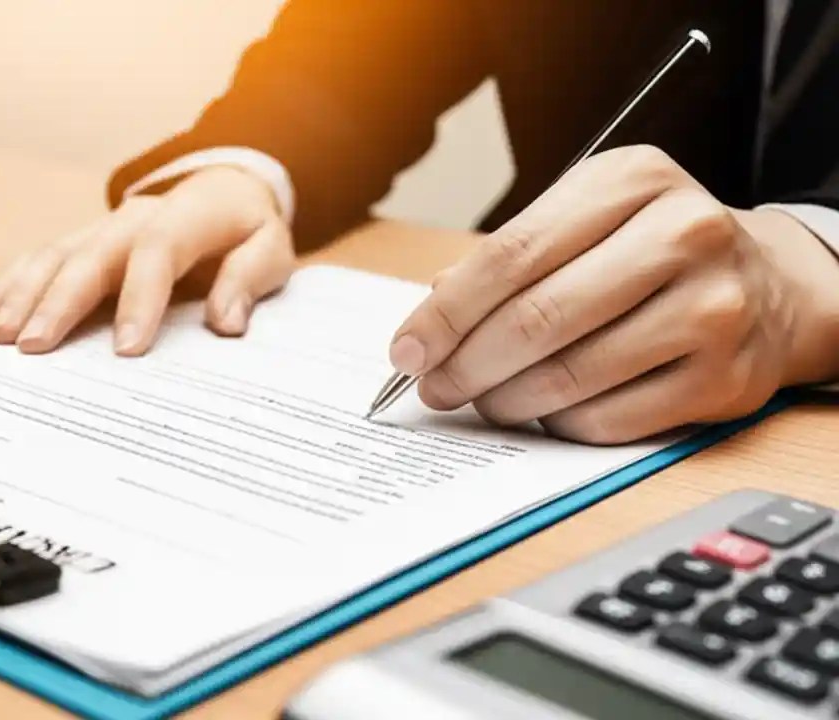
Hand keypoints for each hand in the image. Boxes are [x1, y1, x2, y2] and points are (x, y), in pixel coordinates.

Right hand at [0, 166, 293, 354]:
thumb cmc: (246, 229)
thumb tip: (225, 321)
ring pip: (56, 255)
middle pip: (91, 255)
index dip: (141, 299)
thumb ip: (250, 277)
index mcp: (188, 215)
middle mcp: (136, 217)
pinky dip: (11, 282)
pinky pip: (42, 257)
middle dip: (59, 303)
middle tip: (32, 348)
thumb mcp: (271, 248)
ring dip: (23, 294)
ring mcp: (104, 227)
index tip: (127, 351)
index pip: (158, 252)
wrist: (223, 189)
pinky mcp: (84, 241)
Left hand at [388, 145, 838, 443]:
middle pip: (537, 319)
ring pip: (569, 375)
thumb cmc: (650, 248)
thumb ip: (509, 257)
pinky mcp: (723, 378)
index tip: (408, 347)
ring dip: (505, 399)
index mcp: (633, 180)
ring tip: (482, 399)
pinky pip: (610, 418)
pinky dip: (559, 422)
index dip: (447, 312)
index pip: (512, 254)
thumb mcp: (586, 218)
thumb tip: (432, 317)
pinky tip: (544, 410)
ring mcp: (711, 308)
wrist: (767, 284)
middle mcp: (683, 235)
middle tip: (434, 386)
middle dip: (466, 363)